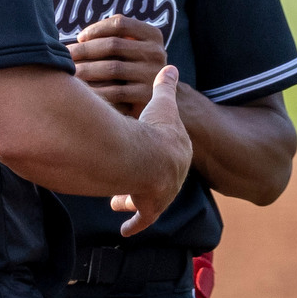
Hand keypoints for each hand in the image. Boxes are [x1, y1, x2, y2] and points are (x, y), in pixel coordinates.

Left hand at [70, 15, 168, 117]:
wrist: (164, 100)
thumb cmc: (137, 68)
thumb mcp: (135, 48)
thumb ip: (115, 36)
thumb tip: (80, 38)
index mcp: (153, 35)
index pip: (120, 23)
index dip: (96, 28)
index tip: (79, 37)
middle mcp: (156, 52)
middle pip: (113, 44)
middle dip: (85, 49)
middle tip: (66, 56)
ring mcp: (152, 74)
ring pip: (111, 68)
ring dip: (86, 70)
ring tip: (69, 73)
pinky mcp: (147, 96)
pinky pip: (115, 92)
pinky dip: (95, 91)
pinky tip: (82, 92)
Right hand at [110, 65, 189, 235]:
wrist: (151, 158)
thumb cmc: (154, 128)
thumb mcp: (160, 103)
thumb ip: (164, 87)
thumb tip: (169, 66)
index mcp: (178, 151)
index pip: (170, 152)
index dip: (158, 150)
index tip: (149, 149)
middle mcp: (174, 175)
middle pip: (159, 178)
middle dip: (146, 178)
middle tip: (134, 179)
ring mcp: (163, 193)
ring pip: (146, 199)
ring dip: (132, 199)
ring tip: (118, 201)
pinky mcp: (150, 208)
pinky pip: (142, 220)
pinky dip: (134, 225)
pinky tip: (125, 231)